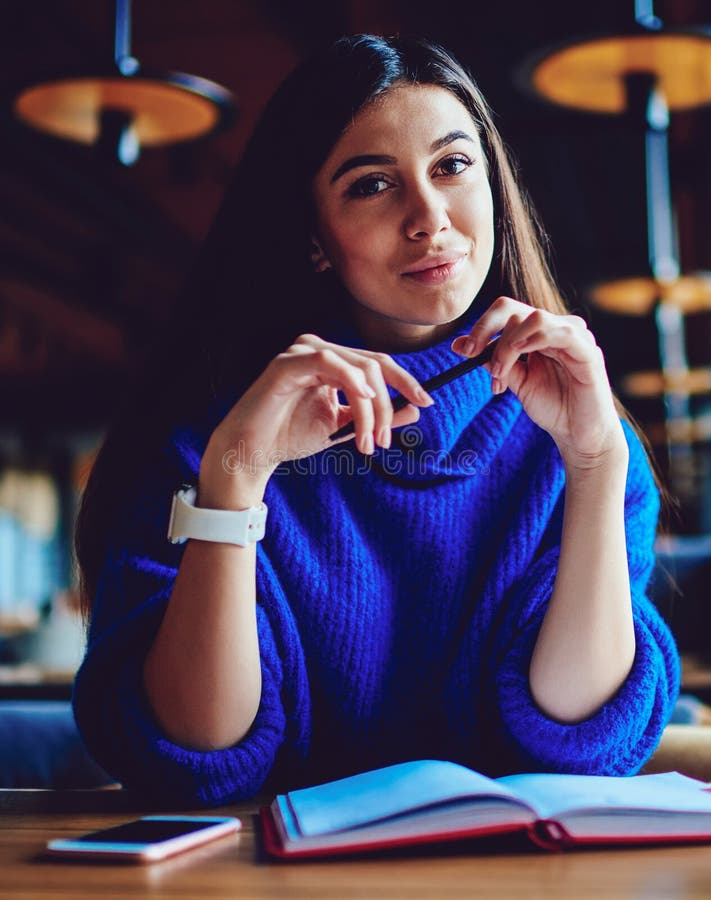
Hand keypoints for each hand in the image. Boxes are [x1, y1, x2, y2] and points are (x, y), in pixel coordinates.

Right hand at [209, 333, 433, 479]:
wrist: (252, 453)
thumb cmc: (290, 437)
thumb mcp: (343, 428)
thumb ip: (375, 417)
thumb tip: (414, 409)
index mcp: (331, 362)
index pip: (377, 363)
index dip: (406, 381)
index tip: (427, 402)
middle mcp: (318, 350)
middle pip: (373, 365)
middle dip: (386, 405)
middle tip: (385, 441)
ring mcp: (302, 352)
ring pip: (357, 368)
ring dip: (370, 408)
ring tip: (367, 442)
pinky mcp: (288, 362)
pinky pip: (330, 362)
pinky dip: (351, 381)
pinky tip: (360, 401)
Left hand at [451, 297, 624, 467]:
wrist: (577, 434)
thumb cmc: (552, 407)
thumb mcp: (515, 381)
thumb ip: (492, 360)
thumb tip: (459, 344)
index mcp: (539, 333)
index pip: (506, 311)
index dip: (481, 326)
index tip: (464, 351)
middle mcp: (557, 328)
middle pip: (515, 312)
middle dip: (491, 338)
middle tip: (480, 364)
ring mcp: (575, 337)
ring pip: (534, 318)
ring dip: (508, 345)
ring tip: (501, 375)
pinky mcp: (588, 351)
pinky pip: (563, 333)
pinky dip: (537, 339)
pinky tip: (522, 354)